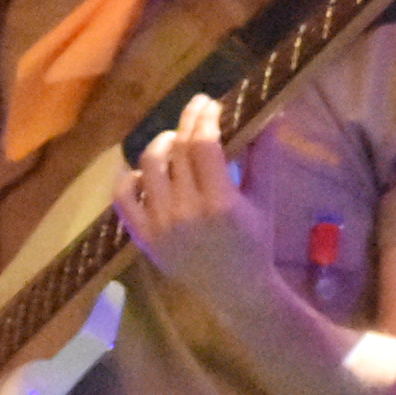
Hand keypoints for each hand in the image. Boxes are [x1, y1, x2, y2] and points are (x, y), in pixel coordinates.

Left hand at [113, 94, 279, 313]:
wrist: (236, 291)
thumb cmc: (256, 243)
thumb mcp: (264, 199)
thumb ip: (264, 156)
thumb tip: (272, 113)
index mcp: (220, 203)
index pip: (203, 144)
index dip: (205, 117)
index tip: (211, 102)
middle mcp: (186, 212)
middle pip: (177, 150)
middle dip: (187, 121)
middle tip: (197, 108)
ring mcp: (160, 226)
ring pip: (148, 166)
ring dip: (162, 144)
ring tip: (175, 140)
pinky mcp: (143, 238)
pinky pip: (123, 197)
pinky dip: (128, 177)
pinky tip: (144, 170)